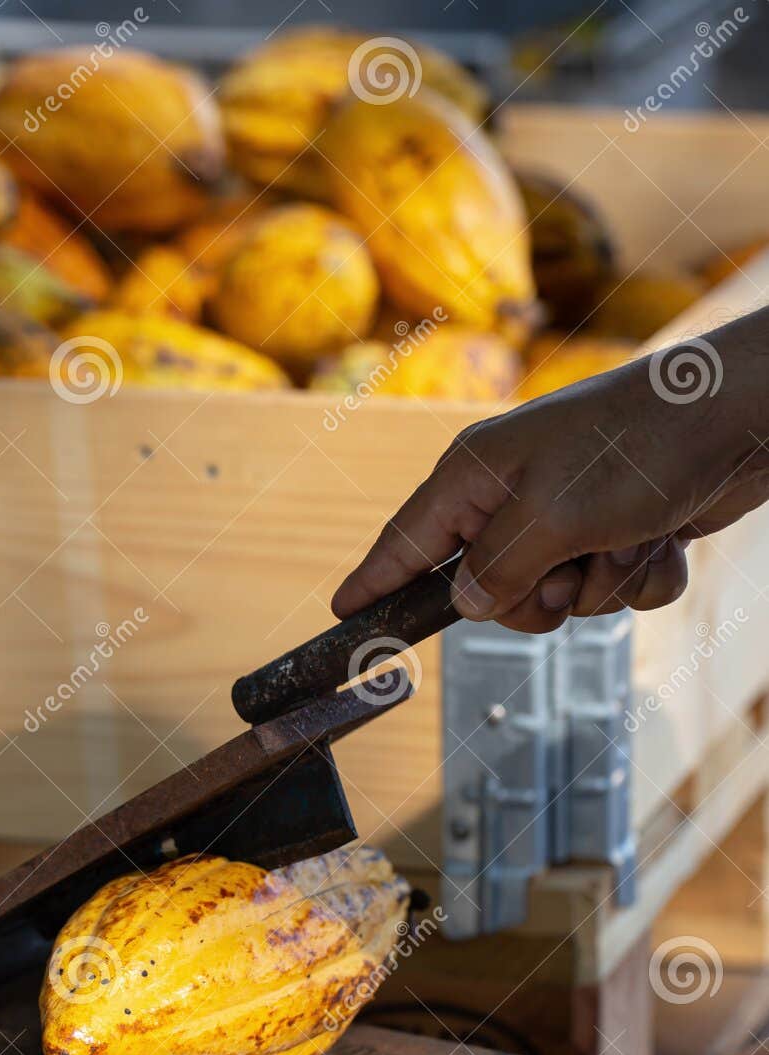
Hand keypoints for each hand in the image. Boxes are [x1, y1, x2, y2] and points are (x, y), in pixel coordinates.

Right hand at [333, 323, 768, 633]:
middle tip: (568, 569)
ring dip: (602, 584)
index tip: (345, 617)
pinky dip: (642, 576)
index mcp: (477, 475)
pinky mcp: (621, 529)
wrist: (741, 418)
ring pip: (560, 600)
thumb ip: (497, 572)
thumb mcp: (550, 517)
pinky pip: (614, 591)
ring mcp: (571, 513)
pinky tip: (663, 538)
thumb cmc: (639, 445)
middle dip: (538, 599)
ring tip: (628, 537)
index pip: (406, 541)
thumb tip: (468, 603)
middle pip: (491, 592)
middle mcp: (516, 494)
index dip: (376, 582)